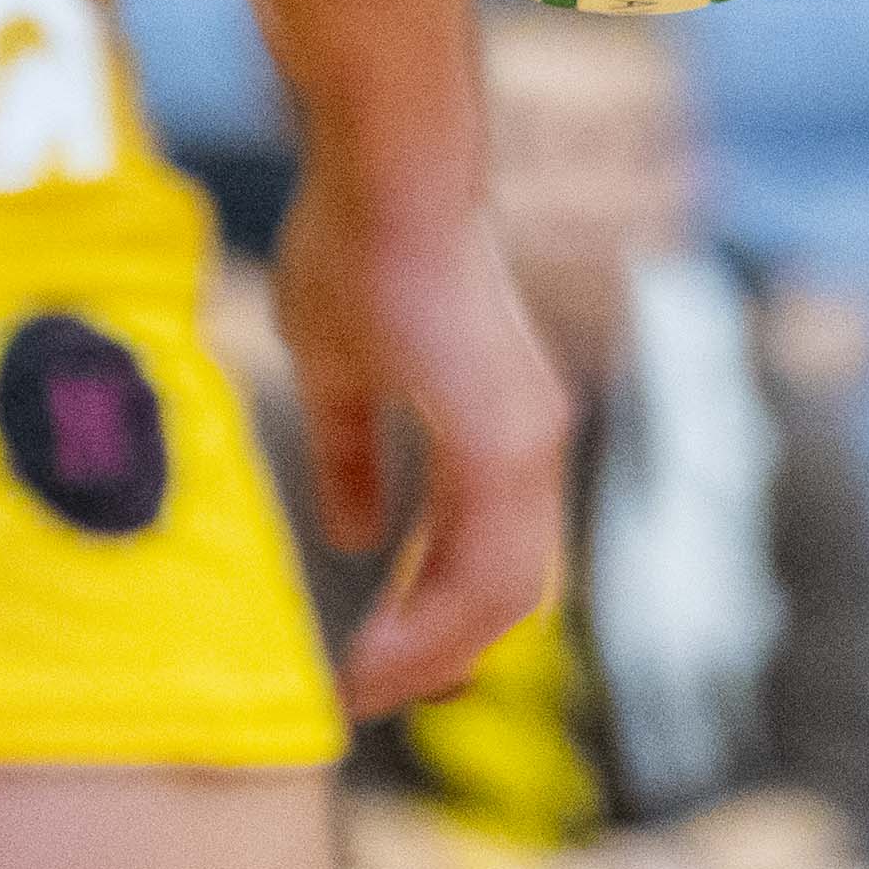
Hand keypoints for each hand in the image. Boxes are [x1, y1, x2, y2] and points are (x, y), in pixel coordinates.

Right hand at [278, 173, 572, 722]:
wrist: (385, 171)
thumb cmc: (357, 245)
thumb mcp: (338, 370)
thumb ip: (351, 455)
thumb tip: (359, 536)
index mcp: (497, 429)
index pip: (486, 556)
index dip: (435, 619)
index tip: (375, 665)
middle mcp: (530, 443)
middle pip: (505, 593)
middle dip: (438, 656)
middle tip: (370, 698)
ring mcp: (527, 442)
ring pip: (502, 595)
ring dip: (430, 655)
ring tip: (360, 692)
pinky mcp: (507, 440)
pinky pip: (484, 570)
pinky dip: (432, 626)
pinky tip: (375, 657)